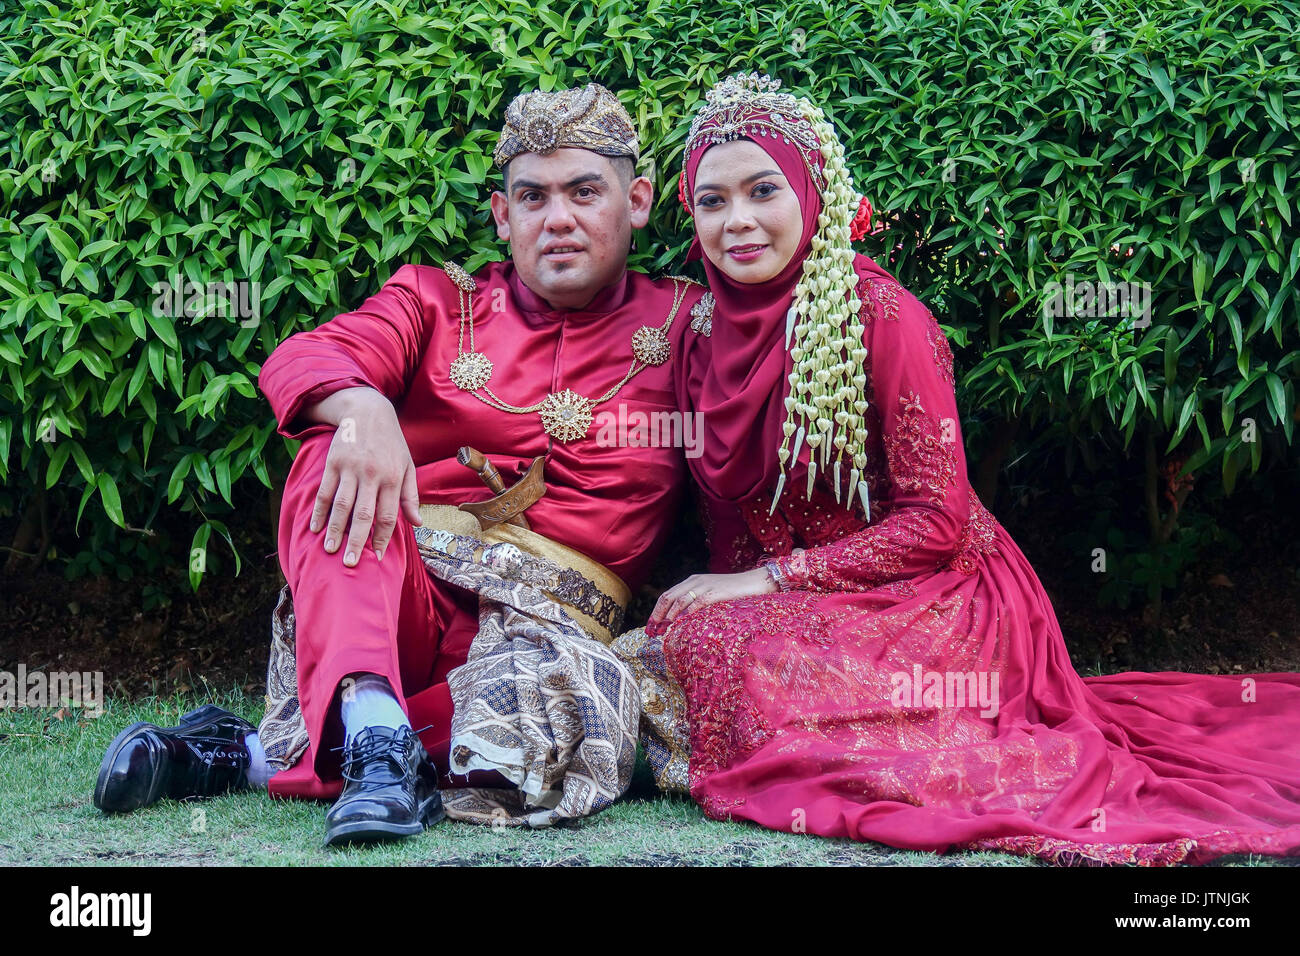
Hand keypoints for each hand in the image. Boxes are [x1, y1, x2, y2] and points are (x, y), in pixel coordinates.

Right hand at [308, 390, 421, 565]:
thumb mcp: (407, 466)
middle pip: (363, 514)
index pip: (388, 515)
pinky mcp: (333, 463)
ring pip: (341, 505)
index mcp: (392, 478)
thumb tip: (417, 523)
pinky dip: (319, 510)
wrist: (368, 411)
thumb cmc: (391, 443)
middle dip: (357, 541)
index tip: (376, 557)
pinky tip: (314, 527)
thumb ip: (410, 495)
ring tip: (329, 549)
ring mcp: (350, 469)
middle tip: (350, 563)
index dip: (382, 538)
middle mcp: (372, 475)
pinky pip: (324, 491)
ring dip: (334, 529)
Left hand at [647, 568, 777, 628]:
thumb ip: (697, 603)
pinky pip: (697, 603)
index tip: (650, 626)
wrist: (756, 582)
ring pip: (680, 600)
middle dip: (658, 614)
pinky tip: (681, 624)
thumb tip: (682, 621)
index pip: (667, 595)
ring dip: (669, 616)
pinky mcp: (716, 592)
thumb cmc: (735, 592)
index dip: (656, 611)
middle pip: (668, 597)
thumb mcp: (711, 594)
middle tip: (652, 630)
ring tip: (663, 630)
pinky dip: (687, 614)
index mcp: (692, 581)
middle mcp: (695, 581)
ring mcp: (705, 585)